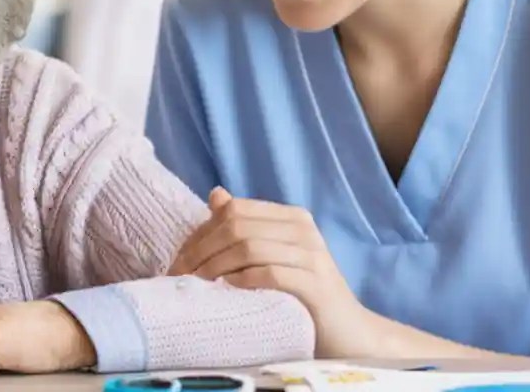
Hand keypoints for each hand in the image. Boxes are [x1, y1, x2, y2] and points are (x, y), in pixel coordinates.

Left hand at [169, 188, 371, 356]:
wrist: (350, 334)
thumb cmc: (304, 297)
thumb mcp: (273, 257)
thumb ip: (248, 227)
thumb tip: (216, 195)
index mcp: (291, 217)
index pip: (234, 210)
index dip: (201, 232)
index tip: (180, 259)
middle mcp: (303, 229)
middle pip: (237, 226)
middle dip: (200, 249)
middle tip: (179, 275)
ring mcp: (312, 256)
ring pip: (249, 247)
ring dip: (215, 266)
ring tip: (196, 284)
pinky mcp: (316, 285)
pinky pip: (271, 273)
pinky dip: (243, 279)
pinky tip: (228, 289)